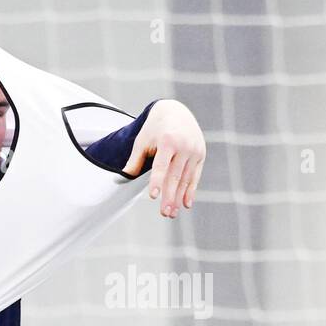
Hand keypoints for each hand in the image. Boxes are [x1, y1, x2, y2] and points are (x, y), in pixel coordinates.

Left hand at [122, 99, 206, 217]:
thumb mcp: (143, 140)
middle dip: (169, 196)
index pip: (162, 165)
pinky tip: (185, 204)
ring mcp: (194, 151)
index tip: (153, 196)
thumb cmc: (155, 128)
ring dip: (178, 198)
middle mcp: (184, 146)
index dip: (157, 181)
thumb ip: (135, 160)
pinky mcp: (201, 155)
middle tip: (164, 213)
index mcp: (168, 140)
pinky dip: (190, 191)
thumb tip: (124, 178)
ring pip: (185, 179)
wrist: (177, 112)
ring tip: (171, 213)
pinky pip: (195, 177)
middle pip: (175, 176)